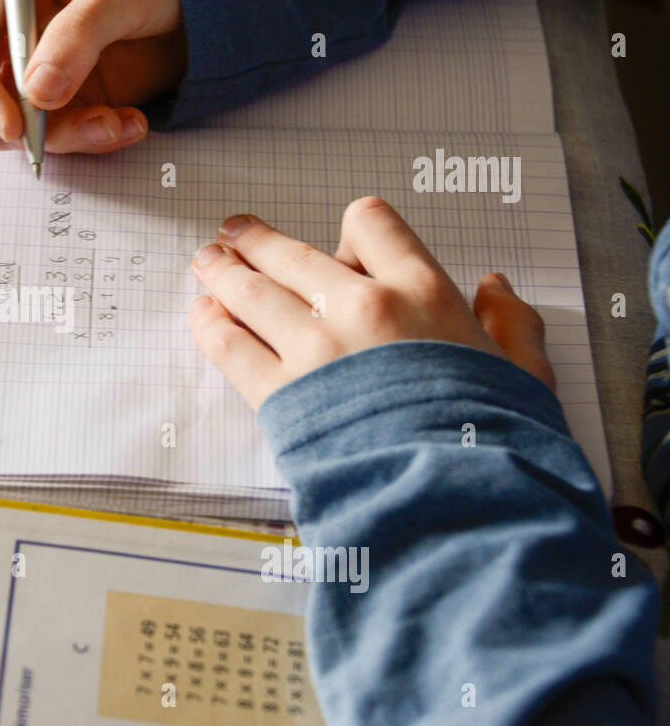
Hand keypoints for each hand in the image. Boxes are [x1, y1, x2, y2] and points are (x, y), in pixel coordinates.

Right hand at [0, 0, 184, 153]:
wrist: (186, 6)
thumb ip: (79, 34)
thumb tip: (37, 91)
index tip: (12, 124)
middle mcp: (4, 30)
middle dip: (3, 126)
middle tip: (49, 140)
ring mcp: (22, 71)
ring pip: (3, 124)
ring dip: (58, 139)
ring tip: (115, 124)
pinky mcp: (49, 103)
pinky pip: (49, 137)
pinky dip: (86, 141)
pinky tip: (125, 123)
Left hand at [189, 197, 555, 409]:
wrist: (453, 499)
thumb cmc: (494, 439)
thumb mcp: (523, 373)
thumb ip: (511, 324)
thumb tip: (496, 288)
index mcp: (421, 291)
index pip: (371, 225)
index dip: (352, 229)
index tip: (338, 241)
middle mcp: (360, 307)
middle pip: (292, 254)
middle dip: (257, 240)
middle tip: (233, 234)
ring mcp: (314, 349)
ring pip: (252, 291)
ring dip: (222, 272)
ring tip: (205, 262)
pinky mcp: (279, 393)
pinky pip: (230, 345)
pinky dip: (210, 325)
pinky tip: (202, 313)